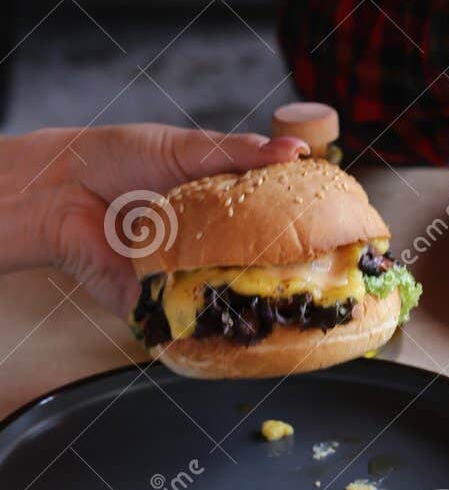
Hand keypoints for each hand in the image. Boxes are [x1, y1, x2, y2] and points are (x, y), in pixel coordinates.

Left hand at [0, 124, 310, 316]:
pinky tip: (245, 340)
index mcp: (223, 209)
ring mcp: (188, 279)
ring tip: (301, 319)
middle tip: (333, 284)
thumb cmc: (119, 158)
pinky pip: (189, 326)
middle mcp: (211, 248)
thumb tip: (297, 152)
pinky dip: (212, 334)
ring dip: (261, 313)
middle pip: (262, 271)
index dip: (309, 234)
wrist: (59, 190)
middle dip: (294, 283)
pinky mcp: (158, 306)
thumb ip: (240, 153)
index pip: (276, 225)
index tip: (346, 238)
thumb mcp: (187, 149)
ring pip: (232, 303)